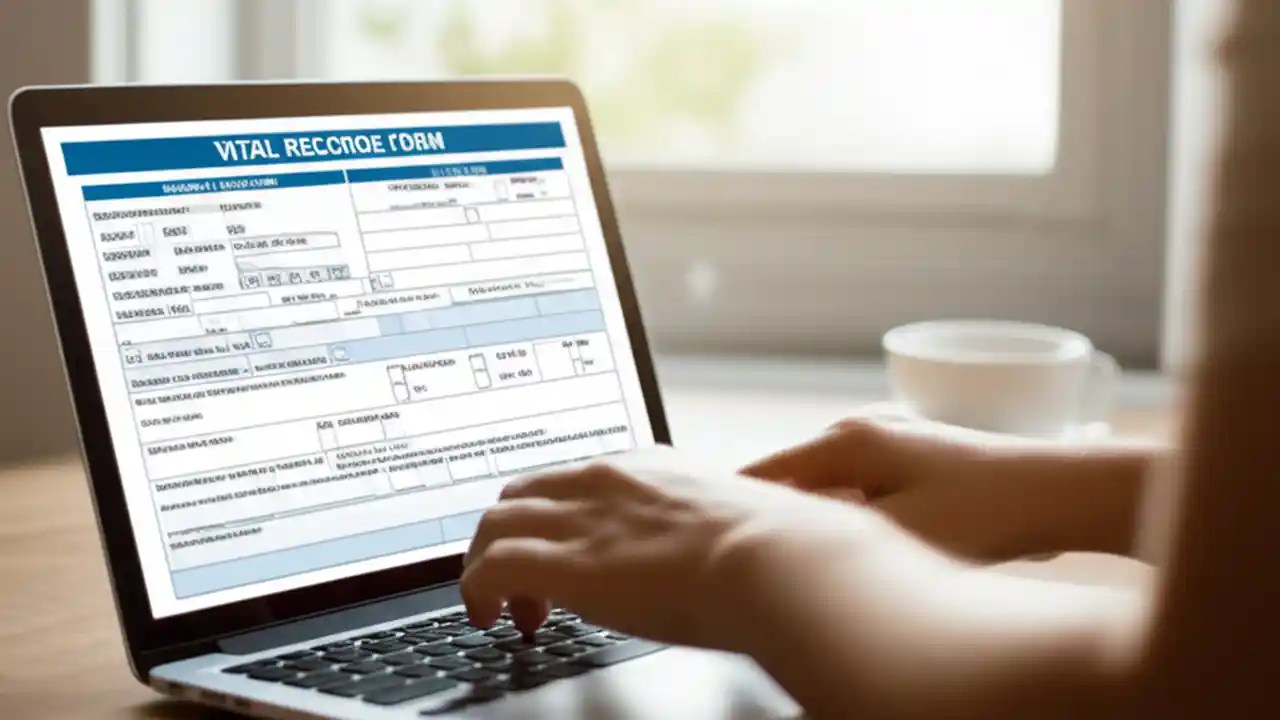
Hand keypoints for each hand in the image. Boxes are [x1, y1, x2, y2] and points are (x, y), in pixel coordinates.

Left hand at [460, 445, 894, 649]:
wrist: (779, 561)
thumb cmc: (781, 550)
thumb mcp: (744, 523)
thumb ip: (723, 531)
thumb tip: (741, 554)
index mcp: (651, 468)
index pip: (580, 478)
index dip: (560, 515)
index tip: (565, 546)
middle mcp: (606, 481)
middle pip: (523, 492)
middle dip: (512, 533)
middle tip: (523, 579)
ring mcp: (581, 517)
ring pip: (495, 523)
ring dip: (488, 563)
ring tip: (503, 606)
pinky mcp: (564, 563)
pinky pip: (490, 567)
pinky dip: (479, 591)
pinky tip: (494, 619)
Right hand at [742, 418, 1155, 560]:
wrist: (1059, 494)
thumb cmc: (983, 510)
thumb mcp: (893, 534)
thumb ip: (828, 536)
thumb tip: (780, 541)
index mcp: (845, 441)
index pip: (763, 474)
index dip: (732, 507)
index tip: (707, 533)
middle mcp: (860, 431)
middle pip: (793, 482)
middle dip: (776, 519)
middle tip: (755, 559)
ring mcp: (888, 442)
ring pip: (828, 490)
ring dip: (818, 522)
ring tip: (811, 558)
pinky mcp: (913, 460)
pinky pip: (858, 492)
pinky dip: (849, 518)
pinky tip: (863, 549)